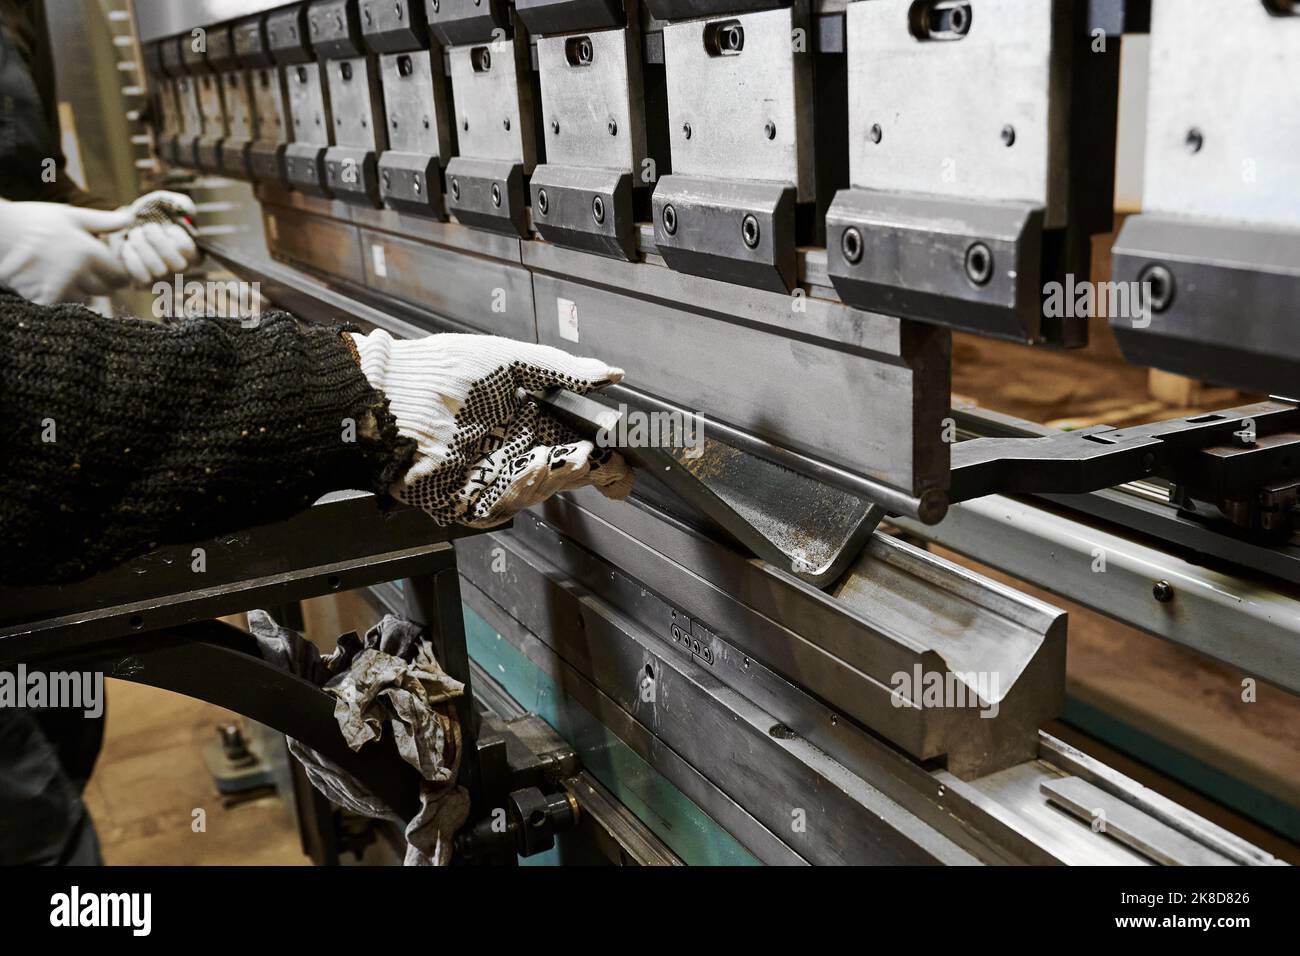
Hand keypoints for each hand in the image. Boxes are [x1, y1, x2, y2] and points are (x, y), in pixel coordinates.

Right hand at [0, 200, 132, 303]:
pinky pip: (65, 307)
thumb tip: (131, 218)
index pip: (120, 276)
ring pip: (85, 300)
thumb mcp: (70, 216)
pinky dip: (61, 300)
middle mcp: (78, 273)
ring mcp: (61, 288)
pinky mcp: (44, 300)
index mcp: (89, 252)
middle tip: (84, 271)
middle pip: (105, 290)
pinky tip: (50, 284)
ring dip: (80, 292)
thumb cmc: (33, 221)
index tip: (109, 269)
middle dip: (100, 282)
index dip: (117, 273)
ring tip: (64, 275)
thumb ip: (103, 221)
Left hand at [113, 190, 200, 284]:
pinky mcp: (145, 282)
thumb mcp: (164, 202)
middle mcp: (182, 268)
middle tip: (146, 228)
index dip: (175, 235)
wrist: (123, 227)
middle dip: (156, 240)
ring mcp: (164, 278)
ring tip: (134, 235)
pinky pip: (141, 275)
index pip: (190, 250)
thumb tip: (188, 211)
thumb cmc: (149, 214)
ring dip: (141, 247)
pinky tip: (127, 247)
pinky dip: (131, 257)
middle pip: (177, 264)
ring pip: (158, 270)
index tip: (167, 226)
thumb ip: (179, 201)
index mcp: (194, 251)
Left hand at [350, 330, 634, 527]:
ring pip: (540, 492)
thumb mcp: (509, 360)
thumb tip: (611, 374)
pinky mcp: (467, 501)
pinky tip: (529, 467)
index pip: (580, 446)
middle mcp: (515, 452)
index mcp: (531, 422)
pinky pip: (504, 507)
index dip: (605, 457)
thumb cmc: (443, 371)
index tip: (625, 457)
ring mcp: (493, 479)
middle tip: (594, 456)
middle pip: (567, 475)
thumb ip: (561, 369)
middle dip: (587, 470)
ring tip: (561, 456)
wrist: (392, 394)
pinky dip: (520, 491)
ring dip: (554, 477)